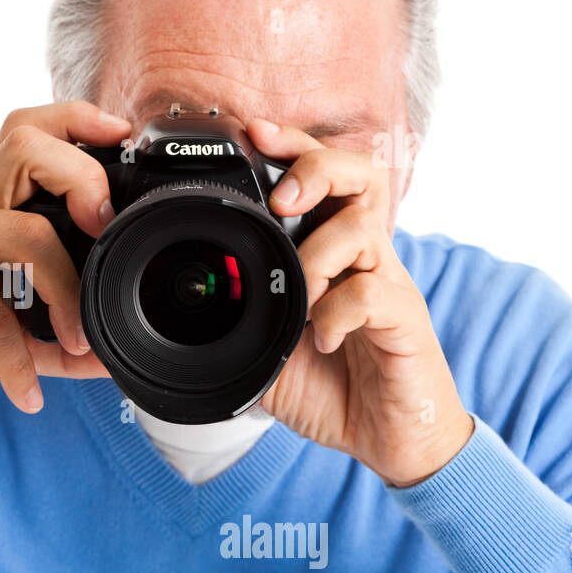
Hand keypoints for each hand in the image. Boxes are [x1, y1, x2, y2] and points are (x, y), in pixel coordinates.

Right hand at [0, 102, 122, 425]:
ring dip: (67, 293)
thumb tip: (110, 358)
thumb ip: (54, 341)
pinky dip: (19, 363)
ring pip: (28, 231)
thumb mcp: (4, 337)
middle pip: (26, 145)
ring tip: (77, 342)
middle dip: (81, 174)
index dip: (77, 122)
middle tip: (103, 226)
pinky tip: (27, 395)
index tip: (120, 137)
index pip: (28, 133)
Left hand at [246, 118, 473, 486]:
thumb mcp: (261, 351)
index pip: (322, 177)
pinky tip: (318, 338)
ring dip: (319, 253)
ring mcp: (388, 285)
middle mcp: (363, 257)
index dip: (294, 147)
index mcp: (330, 252)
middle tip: (283, 199)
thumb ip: (228, 327)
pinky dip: (338, 312)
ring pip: (364, 228)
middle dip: (317, 168)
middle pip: (360, 175)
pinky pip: (374, 293)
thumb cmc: (328, 385)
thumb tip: (167, 320)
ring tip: (299, 292)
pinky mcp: (404, 321)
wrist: (388, 439)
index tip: (254, 133)